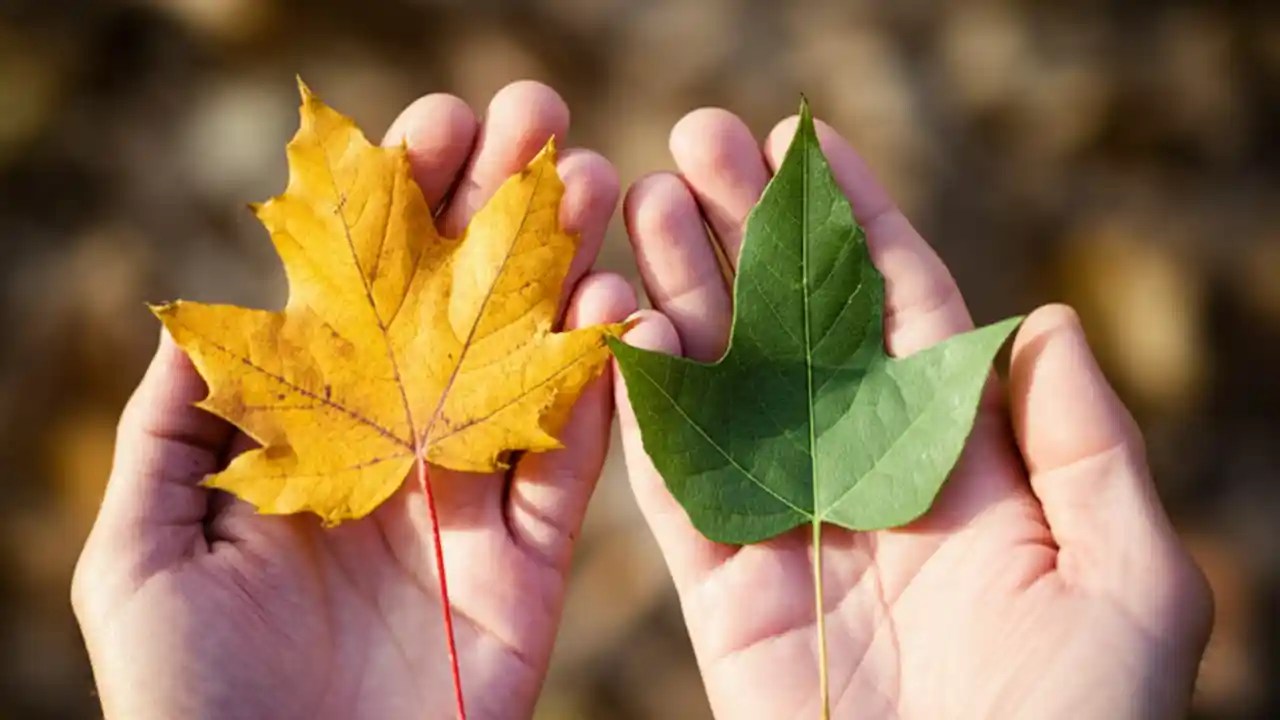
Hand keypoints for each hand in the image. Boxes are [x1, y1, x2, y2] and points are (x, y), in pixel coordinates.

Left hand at [72, 81, 632, 719]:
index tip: (440, 124)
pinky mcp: (530, 566)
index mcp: (312, 433)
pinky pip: (578, 464)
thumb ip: (178, 431)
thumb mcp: (143, 555)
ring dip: (566, 270)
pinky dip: (608, 386)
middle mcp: (399, 449)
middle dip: (498, 207)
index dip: (401, 204)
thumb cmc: (187, 699)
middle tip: (543, 121)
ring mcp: (471, 502)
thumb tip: (196, 319)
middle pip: (458, 306)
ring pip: (530, 363)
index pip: (364, 292)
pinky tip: (621, 306)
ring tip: (596, 183)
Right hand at [615, 109, 1211, 718]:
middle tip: (692, 143)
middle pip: (794, 328)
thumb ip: (1083, 443)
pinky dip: (644, 409)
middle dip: (744, 233)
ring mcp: (791, 532)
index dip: (852, 222)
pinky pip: (674, 486)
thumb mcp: (1128, 578)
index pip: (899, 311)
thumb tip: (1038, 319)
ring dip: (682, 294)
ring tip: (640, 202)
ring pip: (722, 387)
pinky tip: (627, 325)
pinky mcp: (726, 595)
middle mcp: (868, 481)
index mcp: (964, 464)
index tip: (806, 141)